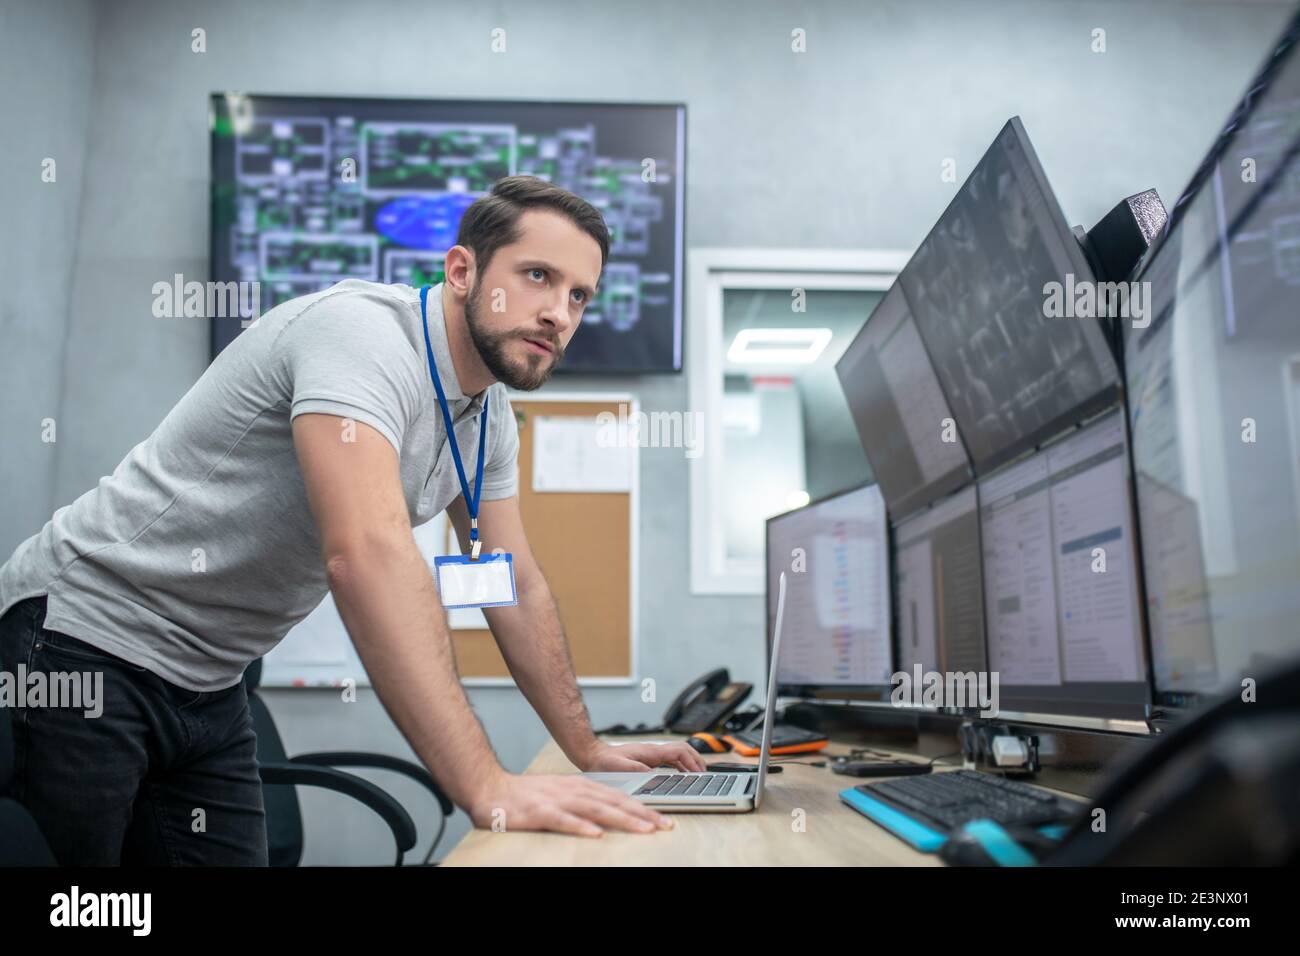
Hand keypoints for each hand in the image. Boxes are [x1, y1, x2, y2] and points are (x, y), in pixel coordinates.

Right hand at [467, 771, 675, 836]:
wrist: (490, 787)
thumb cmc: (525, 795)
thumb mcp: (561, 793)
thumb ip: (584, 801)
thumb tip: (609, 814)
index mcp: (579, 786)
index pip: (618, 797)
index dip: (641, 807)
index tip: (662, 819)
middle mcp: (572, 790)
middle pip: (613, 802)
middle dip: (641, 814)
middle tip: (664, 825)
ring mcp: (556, 800)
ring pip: (595, 809)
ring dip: (621, 819)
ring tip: (642, 829)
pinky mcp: (539, 811)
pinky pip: (563, 820)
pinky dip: (580, 826)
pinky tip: (595, 834)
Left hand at [580, 740, 707, 773]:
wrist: (594, 757)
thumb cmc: (604, 762)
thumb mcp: (619, 767)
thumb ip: (636, 769)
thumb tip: (654, 774)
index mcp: (651, 752)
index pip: (679, 751)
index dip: (692, 761)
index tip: (698, 773)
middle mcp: (654, 751)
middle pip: (683, 750)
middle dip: (696, 760)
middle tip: (704, 774)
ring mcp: (652, 754)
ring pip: (678, 754)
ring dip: (690, 763)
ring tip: (698, 775)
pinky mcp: (648, 759)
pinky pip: (671, 760)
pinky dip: (681, 766)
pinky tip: (682, 775)